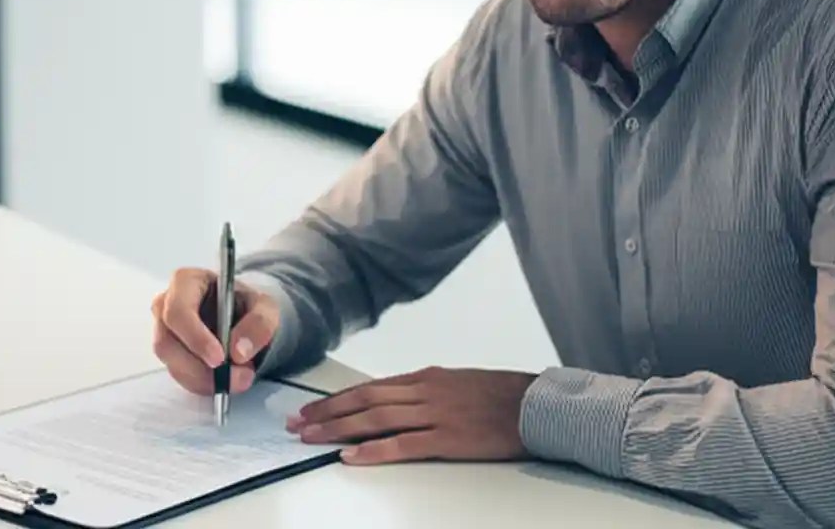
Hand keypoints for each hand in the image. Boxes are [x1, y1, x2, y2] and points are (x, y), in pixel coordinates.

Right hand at [151, 268, 279, 395]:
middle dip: (201, 369)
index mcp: (186, 282)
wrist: (245, 317)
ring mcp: (164, 332)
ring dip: (206, 380)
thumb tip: (238, 351)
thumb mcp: (265, 307)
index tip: (219, 358)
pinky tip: (227, 380)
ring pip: (173, 366)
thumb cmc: (247, 304)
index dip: (195, 338)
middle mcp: (166, 306)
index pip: (177, 311)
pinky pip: (181, 377)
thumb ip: (259, 323)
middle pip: (167, 344)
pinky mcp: (171, 356)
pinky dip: (205, 384)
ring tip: (239, 378)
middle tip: (237, 377)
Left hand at [288, 367, 536, 465]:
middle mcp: (424, 391)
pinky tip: (351, 456)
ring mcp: (435, 414)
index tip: (310, 408)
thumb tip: (395, 399)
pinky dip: (373, 450)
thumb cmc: (501, 395)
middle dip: (327, 412)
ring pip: (375, 418)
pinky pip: (403, 444)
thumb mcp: (457, 383)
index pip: (370, 388)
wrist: (538, 405)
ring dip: (339, 429)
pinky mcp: (448, 438)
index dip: (337, 399)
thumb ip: (426, 390)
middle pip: (364, 401)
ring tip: (311, 438)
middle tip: (297, 423)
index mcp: (426, 378)